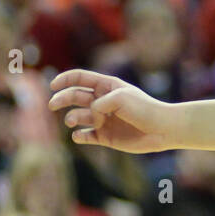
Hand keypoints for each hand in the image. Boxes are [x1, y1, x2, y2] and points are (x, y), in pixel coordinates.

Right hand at [48, 69, 178, 152]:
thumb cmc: (144, 109)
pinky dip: (79, 136)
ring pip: (78, 117)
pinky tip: (80, 135)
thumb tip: (90, 114)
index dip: (65, 80)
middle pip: (74, 97)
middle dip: (61, 99)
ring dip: (71, 118)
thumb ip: (100, 103)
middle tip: (53, 105)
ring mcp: (103, 120)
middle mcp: (103, 102)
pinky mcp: (105, 137)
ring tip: (73, 121)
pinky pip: (86, 136)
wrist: (162, 129)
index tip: (53, 85)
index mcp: (107, 87)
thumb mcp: (120, 98)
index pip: (81, 79)